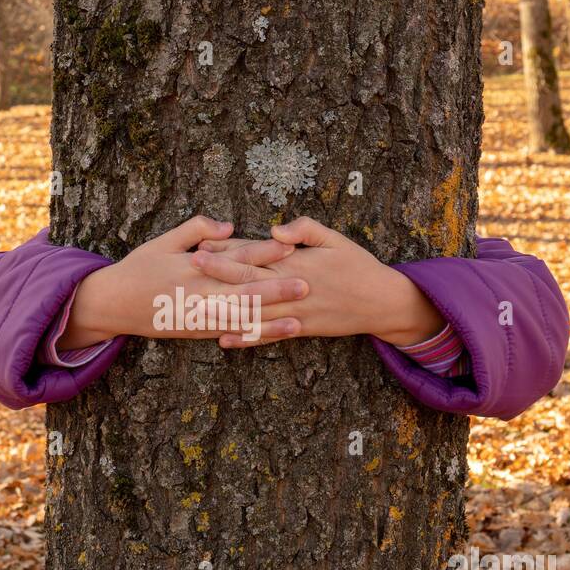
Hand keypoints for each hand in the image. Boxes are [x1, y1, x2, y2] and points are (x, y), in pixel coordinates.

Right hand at [56, 216, 308, 349]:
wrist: (112, 303)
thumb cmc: (139, 268)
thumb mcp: (163, 240)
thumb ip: (196, 229)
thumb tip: (229, 226)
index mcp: (193, 267)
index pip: (233, 258)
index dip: (262, 253)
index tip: (289, 247)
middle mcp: (198, 294)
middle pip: (243, 292)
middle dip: (276, 290)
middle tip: (307, 285)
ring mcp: (198, 316)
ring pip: (239, 320)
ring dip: (270, 320)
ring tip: (299, 320)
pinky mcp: (196, 331)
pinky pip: (228, 335)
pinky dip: (251, 337)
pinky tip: (272, 337)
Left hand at [193, 217, 443, 348]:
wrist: (380, 303)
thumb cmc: (358, 266)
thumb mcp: (336, 239)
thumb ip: (305, 229)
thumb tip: (275, 231)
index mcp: (296, 263)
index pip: (255, 255)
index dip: (227, 251)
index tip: (200, 245)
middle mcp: (291, 289)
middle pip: (247, 282)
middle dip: (217, 276)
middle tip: (189, 270)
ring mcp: (293, 312)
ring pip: (253, 311)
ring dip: (224, 309)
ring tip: (195, 307)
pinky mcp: (299, 330)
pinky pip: (269, 335)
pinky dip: (247, 338)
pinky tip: (225, 340)